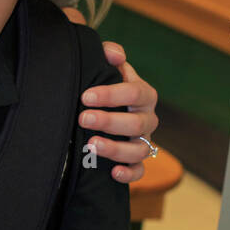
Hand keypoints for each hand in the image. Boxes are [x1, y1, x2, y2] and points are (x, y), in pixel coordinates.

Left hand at [80, 42, 158, 183]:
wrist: (100, 107)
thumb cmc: (104, 84)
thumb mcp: (106, 66)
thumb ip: (109, 54)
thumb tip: (114, 55)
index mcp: (143, 94)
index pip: (135, 92)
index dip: (111, 94)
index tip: (86, 96)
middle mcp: (147, 118)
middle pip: (137, 123)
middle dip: (110, 121)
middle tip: (83, 118)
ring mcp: (143, 141)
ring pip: (140, 150)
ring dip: (116, 149)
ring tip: (91, 145)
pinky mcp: (135, 161)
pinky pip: (139, 171)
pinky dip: (129, 174)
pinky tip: (112, 172)